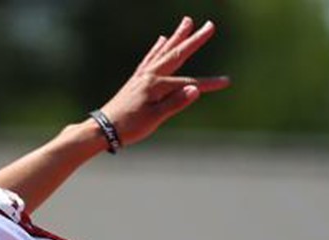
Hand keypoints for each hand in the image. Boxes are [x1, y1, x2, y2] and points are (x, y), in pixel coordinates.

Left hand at [97, 16, 229, 148]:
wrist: (103, 129)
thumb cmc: (129, 126)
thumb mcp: (155, 119)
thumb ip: (175, 103)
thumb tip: (195, 90)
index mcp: (156, 85)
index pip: (189, 83)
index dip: (208, 84)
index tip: (226, 81)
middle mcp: (150, 75)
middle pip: (177, 54)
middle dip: (194, 39)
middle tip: (209, 25)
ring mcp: (142, 75)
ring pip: (164, 51)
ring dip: (176, 36)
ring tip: (187, 22)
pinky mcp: (136, 79)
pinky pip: (150, 58)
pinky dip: (157, 48)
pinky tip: (161, 39)